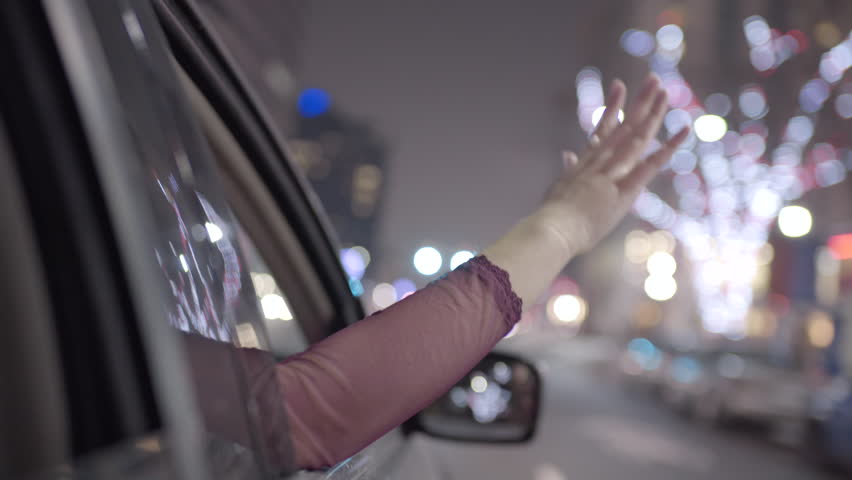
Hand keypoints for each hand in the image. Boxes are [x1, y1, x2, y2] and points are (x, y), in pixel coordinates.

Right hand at [534, 74, 688, 254]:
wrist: (552, 229)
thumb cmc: (554, 216)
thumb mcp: (560, 188)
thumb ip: (567, 169)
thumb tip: (566, 154)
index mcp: (586, 162)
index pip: (603, 129)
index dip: (613, 106)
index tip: (620, 85)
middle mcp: (600, 161)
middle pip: (624, 125)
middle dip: (640, 102)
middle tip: (654, 79)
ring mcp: (611, 173)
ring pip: (636, 137)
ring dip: (652, 114)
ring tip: (664, 91)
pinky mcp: (622, 190)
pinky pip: (648, 168)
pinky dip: (665, 151)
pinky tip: (679, 132)